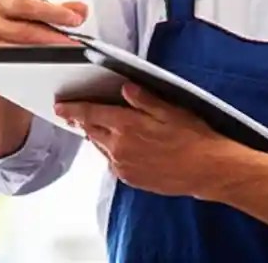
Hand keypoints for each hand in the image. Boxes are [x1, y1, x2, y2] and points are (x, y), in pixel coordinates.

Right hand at [0, 0, 87, 156]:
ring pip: (19, 53)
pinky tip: (55, 72)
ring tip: (71, 59)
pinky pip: (15, 72)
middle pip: (24, 31)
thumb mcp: (40, 19)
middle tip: (77, 45)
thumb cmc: (23, 36)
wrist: (5, 66)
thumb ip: (61, 12)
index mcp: (3, 5)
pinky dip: (36, 71)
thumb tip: (81, 9)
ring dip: (47, 56)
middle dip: (53, 38)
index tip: (76, 19)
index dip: (53, 12)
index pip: (27, 4)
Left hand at [55, 83, 232, 198]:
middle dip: (82, 120)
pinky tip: (122, 145)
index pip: (90, 113)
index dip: (72, 108)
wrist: (207, 170)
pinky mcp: (131, 179)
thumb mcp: (171, 109)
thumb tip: (125, 89)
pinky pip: (113, 162)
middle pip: (91, 130)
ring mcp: (124, 166)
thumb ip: (144, 99)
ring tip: (100, 126)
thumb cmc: (193, 137)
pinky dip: (112, 151)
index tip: (59, 106)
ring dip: (98, 135)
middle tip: (75, 113)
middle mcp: (119, 148)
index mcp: (127, 126)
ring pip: (101, 147)